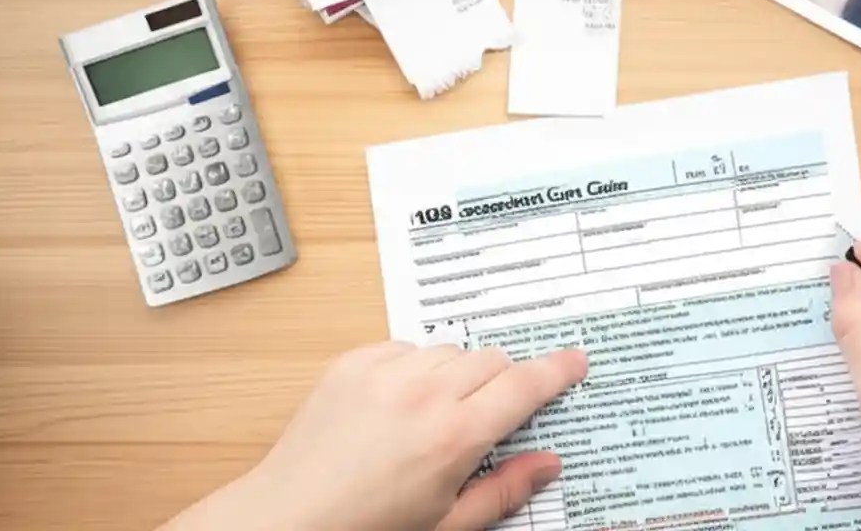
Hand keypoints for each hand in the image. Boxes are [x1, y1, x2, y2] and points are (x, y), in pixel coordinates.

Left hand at [161, 342, 587, 530]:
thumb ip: (504, 490)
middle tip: (490, 413)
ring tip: (436, 414)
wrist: (287, 518)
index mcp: (455, 437)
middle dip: (502, 381)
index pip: (525, 387)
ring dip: (457, 373)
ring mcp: (385, 373)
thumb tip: (549, 463)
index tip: (574, 361)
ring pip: (450, 351)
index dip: (556, 371)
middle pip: (492, 360)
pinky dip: (413, 368)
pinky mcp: (352, 363)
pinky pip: (405, 347)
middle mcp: (424, 394)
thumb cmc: (367, 529)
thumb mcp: (447, 524)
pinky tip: (400, 403)